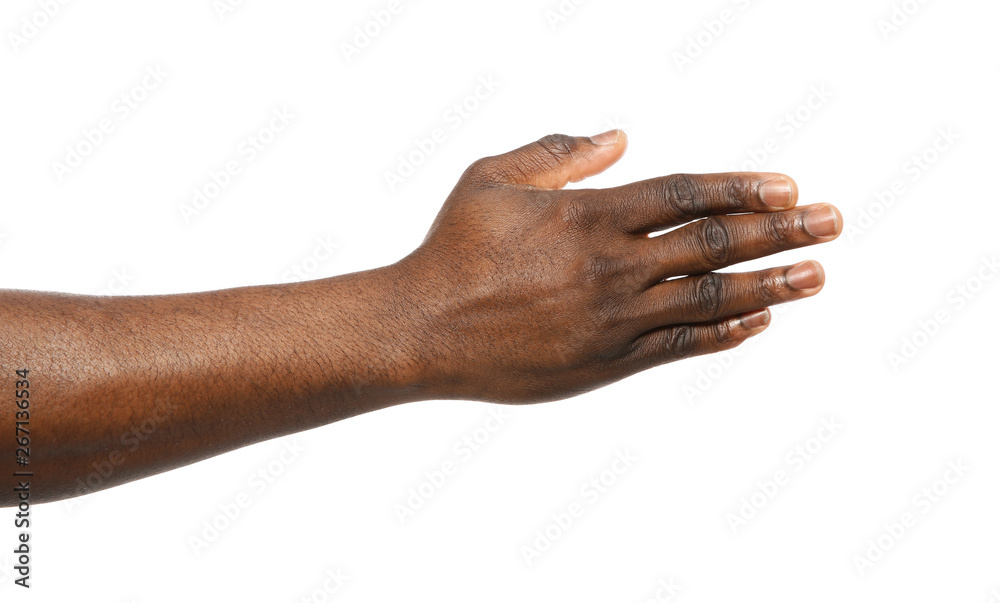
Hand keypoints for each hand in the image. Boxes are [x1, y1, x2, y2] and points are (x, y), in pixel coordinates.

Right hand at [394, 131, 841, 402]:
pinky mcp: (607, 363)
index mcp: (590, 216)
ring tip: (817, 274)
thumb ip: (558, 152)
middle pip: (715, 243)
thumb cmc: (452, 248)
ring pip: (710, 297)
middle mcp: (613, 266)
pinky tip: (759, 321)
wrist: (423, 330)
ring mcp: (615, 319)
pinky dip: (724, 333)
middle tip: (833, 222)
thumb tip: (616, 136)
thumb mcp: (493, 177)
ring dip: (771, 283)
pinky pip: (680, 347)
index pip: (687, 195)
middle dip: (782, 231)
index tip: (788, 187)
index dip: (743, 188)